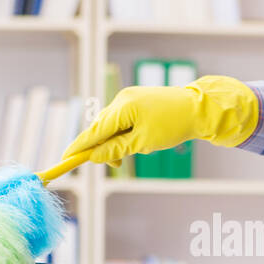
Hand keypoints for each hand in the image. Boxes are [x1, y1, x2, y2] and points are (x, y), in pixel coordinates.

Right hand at [61, 75, 258, 165]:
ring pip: (112, 125)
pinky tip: (136, 142)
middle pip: (100, 128)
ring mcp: (130, 98)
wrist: (199, 108)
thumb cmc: (173, 125)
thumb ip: (116, 150)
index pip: (94, 131)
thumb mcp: (143, 143)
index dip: (79, 147)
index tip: (64, 159)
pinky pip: (122, 119)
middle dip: (100, 148)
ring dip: (114, 142)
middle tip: (108, 165)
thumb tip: (95, 156)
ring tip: (129, 155)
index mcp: (122, 108)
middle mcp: (122, 99)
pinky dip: (124, 134)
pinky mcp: (138, 100)